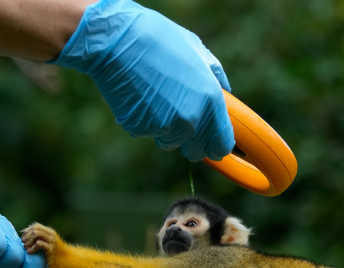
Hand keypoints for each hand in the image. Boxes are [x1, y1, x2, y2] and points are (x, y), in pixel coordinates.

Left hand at [21, 222, 58, 256]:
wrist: (65, 262)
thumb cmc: (52, 255)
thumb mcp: (46, 244)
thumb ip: (38, 239)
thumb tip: (24, 237)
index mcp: (49, 232)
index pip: (36, 226)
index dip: (27, 231)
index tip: (23, 238)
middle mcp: (51, 235)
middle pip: (35, 229)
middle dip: (27, 236)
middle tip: (23, 243)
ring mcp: (51, 241)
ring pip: (36, 234)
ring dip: (29, 240)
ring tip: (26, 247)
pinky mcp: (51, 248)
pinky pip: (39, 243)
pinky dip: (32, 247)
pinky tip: (30, 252)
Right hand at [51, 0, 233, 161]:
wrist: (119, 41)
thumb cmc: (158, 40)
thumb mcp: (196, 51)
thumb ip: (214, 77)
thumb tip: (224, 92)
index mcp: (211, 100)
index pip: (221, 144)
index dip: (215, 145)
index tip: (209, 143)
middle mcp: (191, 119)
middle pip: (195, 151)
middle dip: (189, 141)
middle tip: (177, 118)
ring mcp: (165, 127)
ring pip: (168, 141)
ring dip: (163, 128)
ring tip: (153, 95)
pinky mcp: (140, 129)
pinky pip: (145, 132)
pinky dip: (142, 120)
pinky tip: (137, 95)